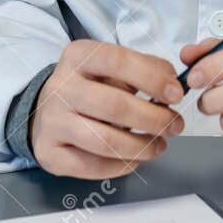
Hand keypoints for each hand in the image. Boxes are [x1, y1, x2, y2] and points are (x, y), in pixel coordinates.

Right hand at [29, 40, 185, 178]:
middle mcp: (60, 87)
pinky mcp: (49, 153)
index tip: (176, 94)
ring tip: (160, 145)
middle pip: (116, 106)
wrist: (46, 110)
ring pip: (106, 141)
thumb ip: (144, 68)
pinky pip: (93, 166)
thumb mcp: (111, 67)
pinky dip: (122, 166)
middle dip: (155, 119)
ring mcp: (52, 121)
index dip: (152, 79)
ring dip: (142, 147)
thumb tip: (173, 83)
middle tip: (175, 126)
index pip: (118, 62)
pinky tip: (136, 159)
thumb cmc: (89, 87)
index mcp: (77, 56)